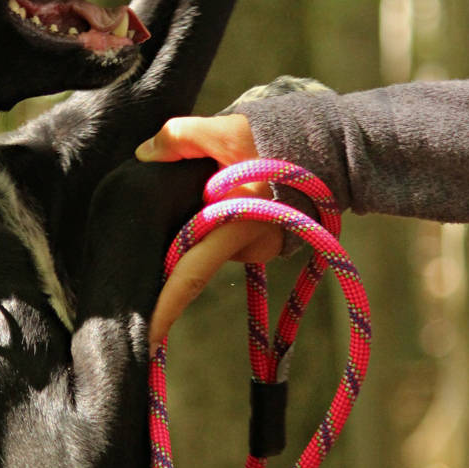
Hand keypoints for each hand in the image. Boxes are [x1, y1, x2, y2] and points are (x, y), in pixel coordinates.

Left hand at [136, 115, 284, 348]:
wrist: (332, 148)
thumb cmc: (277, 136)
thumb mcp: (225, 129)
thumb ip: (179, 137)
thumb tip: (145, 154)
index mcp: (235, 221)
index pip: (191, 271)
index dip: (167, 307)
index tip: (145, 338)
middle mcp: (248, 244)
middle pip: (194, 268)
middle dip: (165, 292)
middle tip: (136, 311)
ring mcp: (259, 247)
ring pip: (210, 249)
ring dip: (192, 236)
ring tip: (192, 202)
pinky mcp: (267, 243)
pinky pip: (227, 241)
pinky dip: (214, 229)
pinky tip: (216, 201)